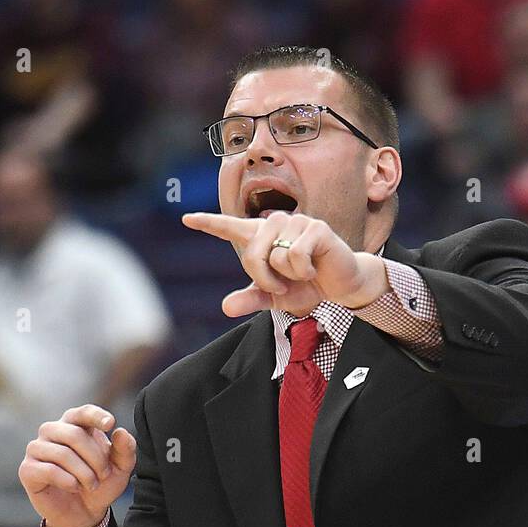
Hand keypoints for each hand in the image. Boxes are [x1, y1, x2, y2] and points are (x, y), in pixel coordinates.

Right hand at [18, 404, 136, 526]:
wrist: (84, 514)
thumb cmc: (100, 485)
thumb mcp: (120, 469)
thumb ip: (125, 450)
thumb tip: (120, 432)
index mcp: (74, 425)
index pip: (82, 412)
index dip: (95, 416)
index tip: (110, 424)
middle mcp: (52, 431)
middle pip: (74, 434)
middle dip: (95, 458)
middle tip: (104, 474)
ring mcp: (37, 449)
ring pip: (62, 453)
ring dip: (84, 473)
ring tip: (92, 485)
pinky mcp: (28, 469)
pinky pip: (49, 470)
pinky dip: (68, 481)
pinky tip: (74, 487)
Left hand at [181, 211, 388, 317]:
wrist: (340, 286)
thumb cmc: (306, 286)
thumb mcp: (275, 298)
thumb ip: (252, 299)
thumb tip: (226, 307)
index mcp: (261, 237)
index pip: (230, 228)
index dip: (208, 223)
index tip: (187, 219)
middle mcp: (275, 224)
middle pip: (252, 253)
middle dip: (264, 278)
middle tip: (281, 286)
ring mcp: (296, 222)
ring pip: (275, 255)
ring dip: (287, 275)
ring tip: (301, 274)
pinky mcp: (316, 227)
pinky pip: (295, 255)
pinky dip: (304, 270)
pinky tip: (314, 268)